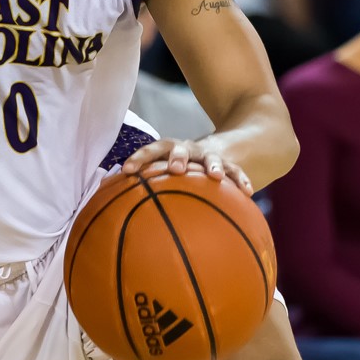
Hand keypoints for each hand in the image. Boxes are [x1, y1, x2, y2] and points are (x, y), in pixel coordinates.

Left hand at [119, 138, 254, 195]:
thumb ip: (144, 190)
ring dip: (212, 165)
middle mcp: (189, 151)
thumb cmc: (178, 172)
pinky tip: (248, 193)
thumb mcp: (162, 175)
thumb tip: (111, 211)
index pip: (151, 150)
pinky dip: (242, 180)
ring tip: (214, 177)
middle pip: (181, 149)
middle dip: (177, 157)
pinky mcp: (229, 165)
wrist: (214, 149)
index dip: (139, 158)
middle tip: (175, 168)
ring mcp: (210, 156)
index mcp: (168, 151)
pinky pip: (237, 173)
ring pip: (212, 158)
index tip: (127, 170)